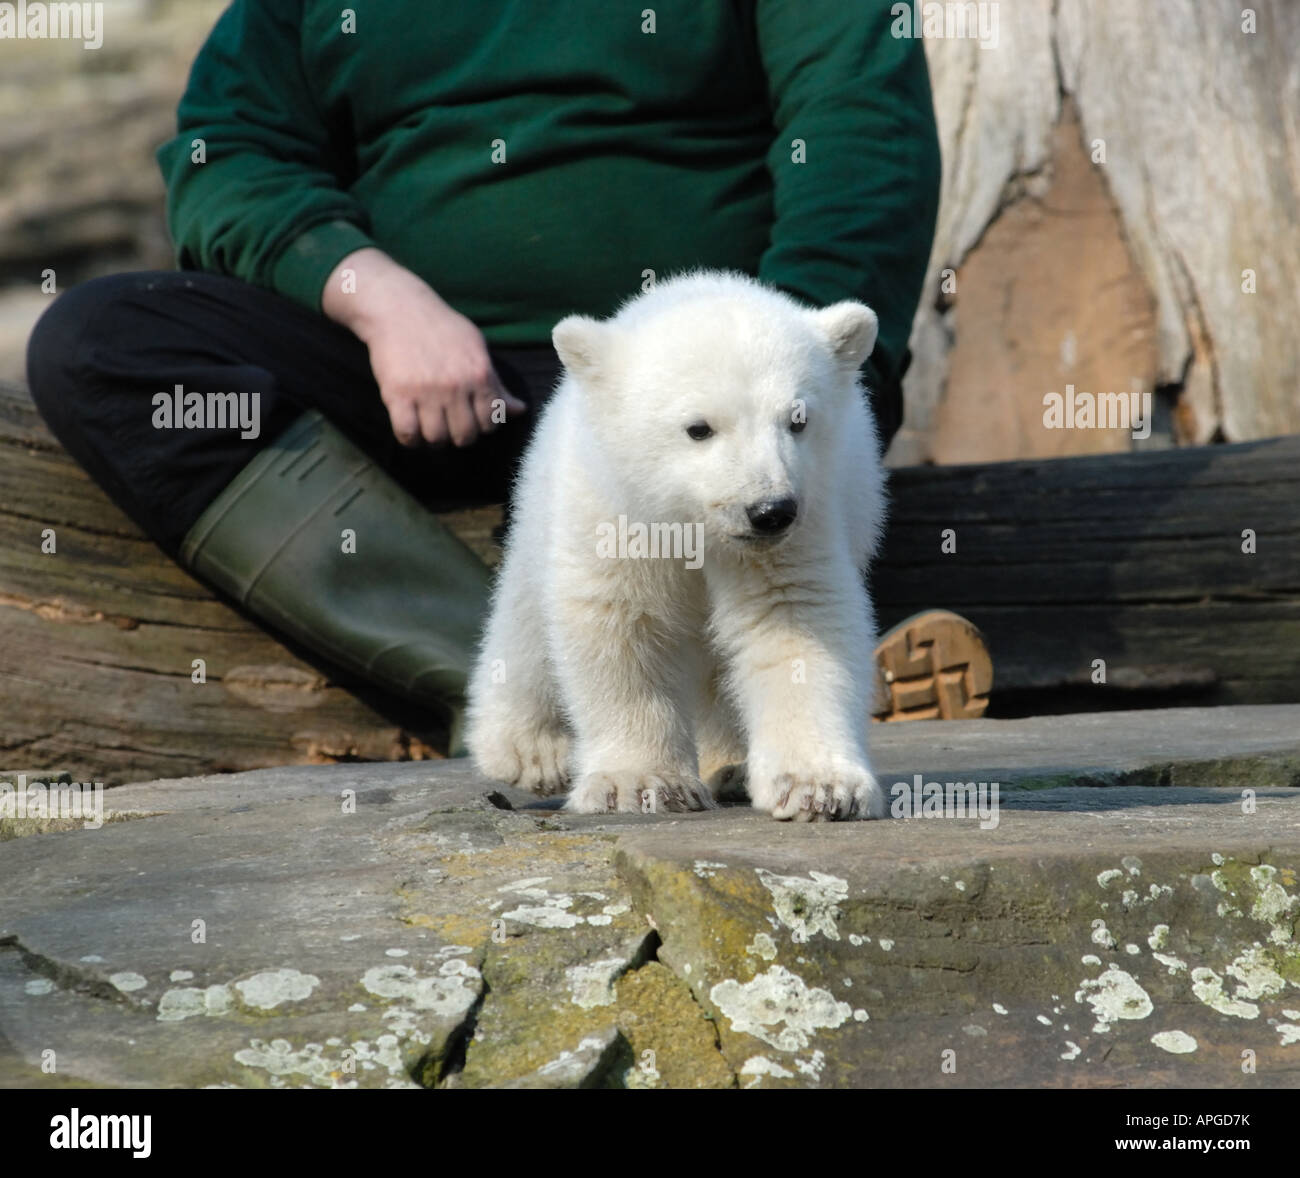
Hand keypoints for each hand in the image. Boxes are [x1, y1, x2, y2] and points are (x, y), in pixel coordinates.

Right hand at [322, 248, 526, 446]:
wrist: (399, 307)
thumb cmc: (441, 329)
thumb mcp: (476, 349)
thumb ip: (496, 383)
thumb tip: (519, 411)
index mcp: (479, 374)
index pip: (491, 421)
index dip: (483, 426)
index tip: (471, 419)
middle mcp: (456, 385)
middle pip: (465, 435)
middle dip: (459, 435)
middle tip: (449, 425)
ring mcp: (426, 391)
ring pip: (437, 438)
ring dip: (434, 439)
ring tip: (429, 427)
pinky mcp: (397, 394)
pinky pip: (407, 433)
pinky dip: (410, 439)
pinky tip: (411, 430)